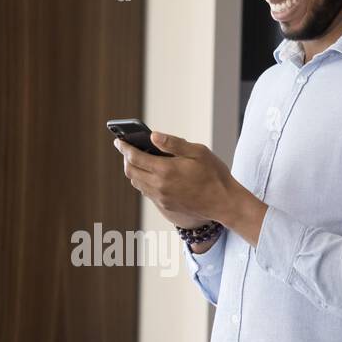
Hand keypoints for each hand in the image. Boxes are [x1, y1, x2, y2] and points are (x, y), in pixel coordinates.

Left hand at [113, 132, 267, 244]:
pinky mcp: (165, 205)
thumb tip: (153, 135)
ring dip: (133, 170)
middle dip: (126, 158)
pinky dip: (142, 181)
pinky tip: (148, 174)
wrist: (224, 203)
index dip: (124, 147)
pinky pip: (146, 192)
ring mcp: (161, 198)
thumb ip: (173, 143)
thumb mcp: (198, 152)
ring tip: (136, 160)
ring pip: (136, 183)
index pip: (135, 157)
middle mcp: (159, 186)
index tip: (118, 141)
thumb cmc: (214, 174)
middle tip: (126, 148)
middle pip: (131, 171)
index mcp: (165, 170)